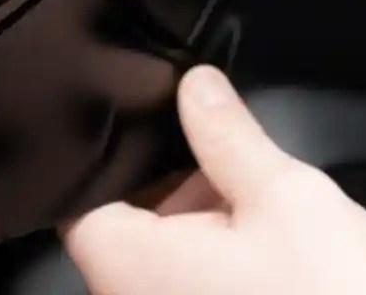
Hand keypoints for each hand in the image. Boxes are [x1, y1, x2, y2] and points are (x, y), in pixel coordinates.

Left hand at [60, 66, 365, 294]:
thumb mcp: (284, 195)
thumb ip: (229, 135)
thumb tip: (199, 90)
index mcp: (128, 265)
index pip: (82, 197)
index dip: (122, 157)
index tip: (166, 132)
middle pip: (129, 226)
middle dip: (180, 189)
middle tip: (236, 175)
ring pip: (167, 259)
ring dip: (208, 230)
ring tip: (268, 228)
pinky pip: (195, 288)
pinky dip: (226, 268)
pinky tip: (277, 263)